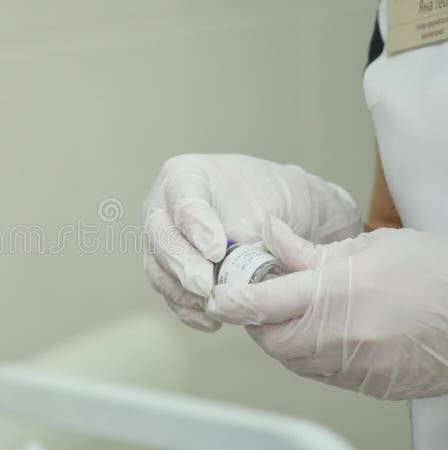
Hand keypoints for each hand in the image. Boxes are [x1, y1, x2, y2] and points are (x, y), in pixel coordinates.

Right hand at [143, 154, 359, 331]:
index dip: (196, 227)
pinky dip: (188, 309)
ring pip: (157, 268)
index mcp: (184, 176)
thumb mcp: (268, 212)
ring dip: (183, 291)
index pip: (182, 201)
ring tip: (213, 304)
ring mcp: (161, 239)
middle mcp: (163, 206)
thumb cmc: (274, 203)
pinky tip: (211, 320)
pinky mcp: (167, 270)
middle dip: (182, 264)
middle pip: (160, 236)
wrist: (283, 218)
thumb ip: (244, 242)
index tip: (217, 251)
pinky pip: (168, 292)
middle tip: (205, 285)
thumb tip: (228, 277)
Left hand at [207, 218, 447, 399]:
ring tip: (300, 317)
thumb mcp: (370, 247)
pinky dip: (313, 357)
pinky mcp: (372, 385)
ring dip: (285, 341)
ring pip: (295, 362)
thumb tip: (271, 237)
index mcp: (338, 292)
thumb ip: (310, 251)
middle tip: (263, 304)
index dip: (232, 300)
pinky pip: (324, 375)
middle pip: (272, 340)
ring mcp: (359, 365)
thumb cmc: (434, 274)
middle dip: (259, 324)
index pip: (264, 301)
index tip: (218, 298)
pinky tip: (328, 336)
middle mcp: (344, 334)